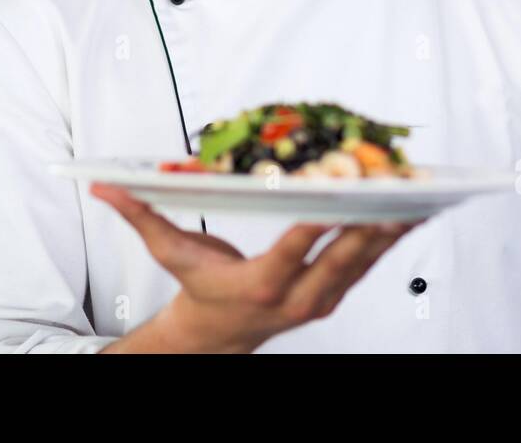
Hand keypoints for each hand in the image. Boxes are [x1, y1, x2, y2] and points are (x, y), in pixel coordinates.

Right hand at [89, 182, 423, 352]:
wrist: (219, 335)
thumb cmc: (198, 288)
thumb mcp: (171, 254)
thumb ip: (141, 215)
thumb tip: (103, 185)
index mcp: (260, 284)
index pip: (295, 249)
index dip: (319, 222)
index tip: (340, 195)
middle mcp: (298, 296)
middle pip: (344, 256)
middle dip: (373, 221)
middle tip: (396, 187)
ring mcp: (322, 299)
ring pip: (366, 259)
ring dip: (392, 224)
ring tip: (417, 188)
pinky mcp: (336, 292)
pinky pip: (370, 260)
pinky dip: (390, 233)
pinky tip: (412, 205)